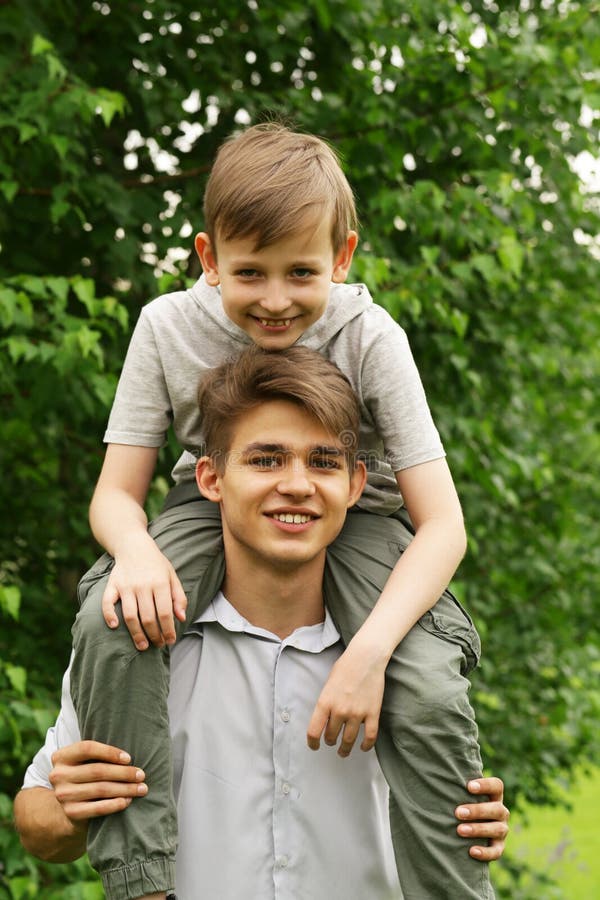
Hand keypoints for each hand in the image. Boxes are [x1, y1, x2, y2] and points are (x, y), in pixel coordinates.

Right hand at [49, 741, 147, 823]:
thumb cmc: (86, 774)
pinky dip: (114, 804)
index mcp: (61, 756)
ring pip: (100, 789)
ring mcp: (63, 795)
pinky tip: (127, 801)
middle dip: (123, 773)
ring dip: (124, 789)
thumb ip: (99, 754)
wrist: (69, 804)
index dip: (110, 752)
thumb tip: (129, 756)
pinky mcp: (70, 812)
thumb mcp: (85, 760)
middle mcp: (58, 775)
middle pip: (97, 770)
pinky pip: (97, 808)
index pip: (87, 748)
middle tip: (141, 775)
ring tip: (141, 788)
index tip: (129, 758)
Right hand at [101, 534, 187, 649]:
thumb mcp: (172, 576)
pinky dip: (109, 615)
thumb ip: (179, 597)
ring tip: (142, 646)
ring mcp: (126, 586)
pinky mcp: (112, 585)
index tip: (170, 640)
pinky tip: (114, 626)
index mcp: (160, 583)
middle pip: (148, 618)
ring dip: (136, 634)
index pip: (165, 613)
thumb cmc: (156, 564)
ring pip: (130, 615)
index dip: (168, 630)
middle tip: (157, 645)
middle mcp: (143, 585)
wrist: (134, 546)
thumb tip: (182, 618)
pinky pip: (107, 602)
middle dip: (154, 635)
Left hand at [306, 641, 386, 756]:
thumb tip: (325, 719)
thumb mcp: (328, 684)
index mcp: (325, 702)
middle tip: (331, 742)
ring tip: (343, 752)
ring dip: (345, 749)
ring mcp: (357, 713)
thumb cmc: (345, 666)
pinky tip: (363, 747)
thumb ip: (326, 703)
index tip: (314, 746)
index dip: (312, 743)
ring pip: (349, 740)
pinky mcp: (373, 713)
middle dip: (330, 741)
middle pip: (331, 737)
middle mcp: (339, 710)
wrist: (366, 657)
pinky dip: (366, 745)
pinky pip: (370, 736)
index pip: (314, 731)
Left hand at [455, 777, 509, 860]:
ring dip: (478, 829)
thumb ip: (453, 782)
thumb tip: (432, 766)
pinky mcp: (498, 847)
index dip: (485, 785)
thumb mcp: (459, 792)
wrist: (464, 828)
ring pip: (498, 829)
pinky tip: (471, 851)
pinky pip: (496, 851)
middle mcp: (500, 811)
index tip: (468, 786)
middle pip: (496, 809)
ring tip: (459, 830)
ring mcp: (501, 829)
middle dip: (477, 810)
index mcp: (493, 795)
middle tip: (458, 812)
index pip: (496, 786)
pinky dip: (485, 852)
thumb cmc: (459, 803)